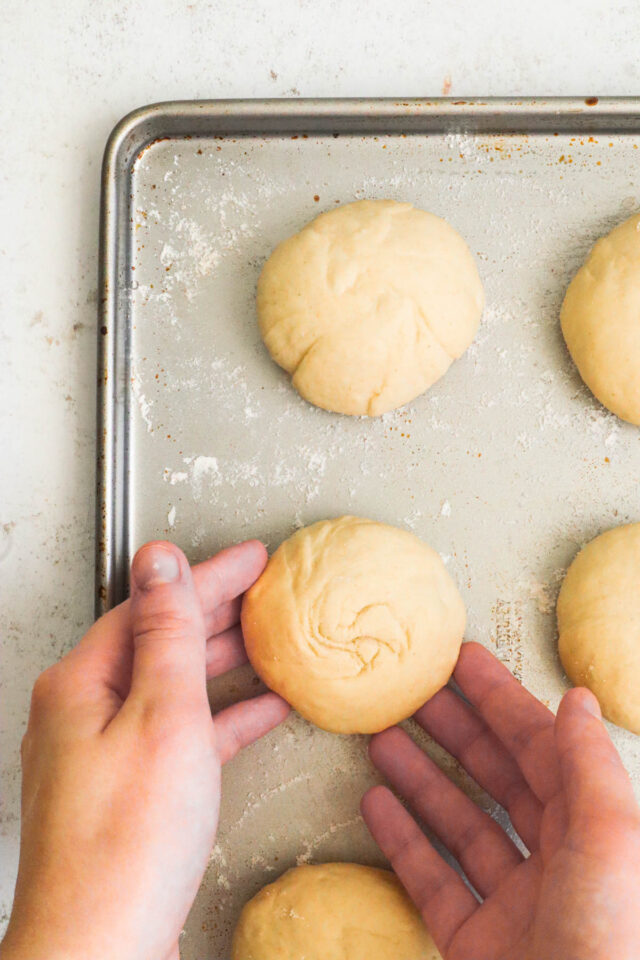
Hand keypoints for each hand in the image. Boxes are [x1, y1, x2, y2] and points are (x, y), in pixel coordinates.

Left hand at [1, 540, 288, 959]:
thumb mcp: (163, 716)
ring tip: (270, 642)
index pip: (153, 605)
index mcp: (83, 683)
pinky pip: (180, 732)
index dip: (209, 576)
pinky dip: (222, 716)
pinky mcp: (127, 790)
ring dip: (223, 662)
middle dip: (217, 612)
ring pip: (173, 685)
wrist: (102, 952)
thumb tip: (159, 562)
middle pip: (159, 640)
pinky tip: (261, 710)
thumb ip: (168, 634)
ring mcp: (103, 752)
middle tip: (265, 591)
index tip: (253, 559)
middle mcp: (84, 711)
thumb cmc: (125, 847)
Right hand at [361, 642, 639, 959]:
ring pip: (463, 825)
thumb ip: (589, 768)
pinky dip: (405, 841)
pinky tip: (376, 803)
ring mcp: (518, 907)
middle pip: (499, 779)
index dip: (502, 700)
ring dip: (423, 778)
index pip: (542, 748)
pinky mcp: (479, 946)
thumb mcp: (611, 844)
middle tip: (413, 693)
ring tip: (382, 737)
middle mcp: (560, 864)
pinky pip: (436, 882)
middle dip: (457, 731)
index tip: (461, 660)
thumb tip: (576, 698)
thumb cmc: (609, 946)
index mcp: (596, 832)